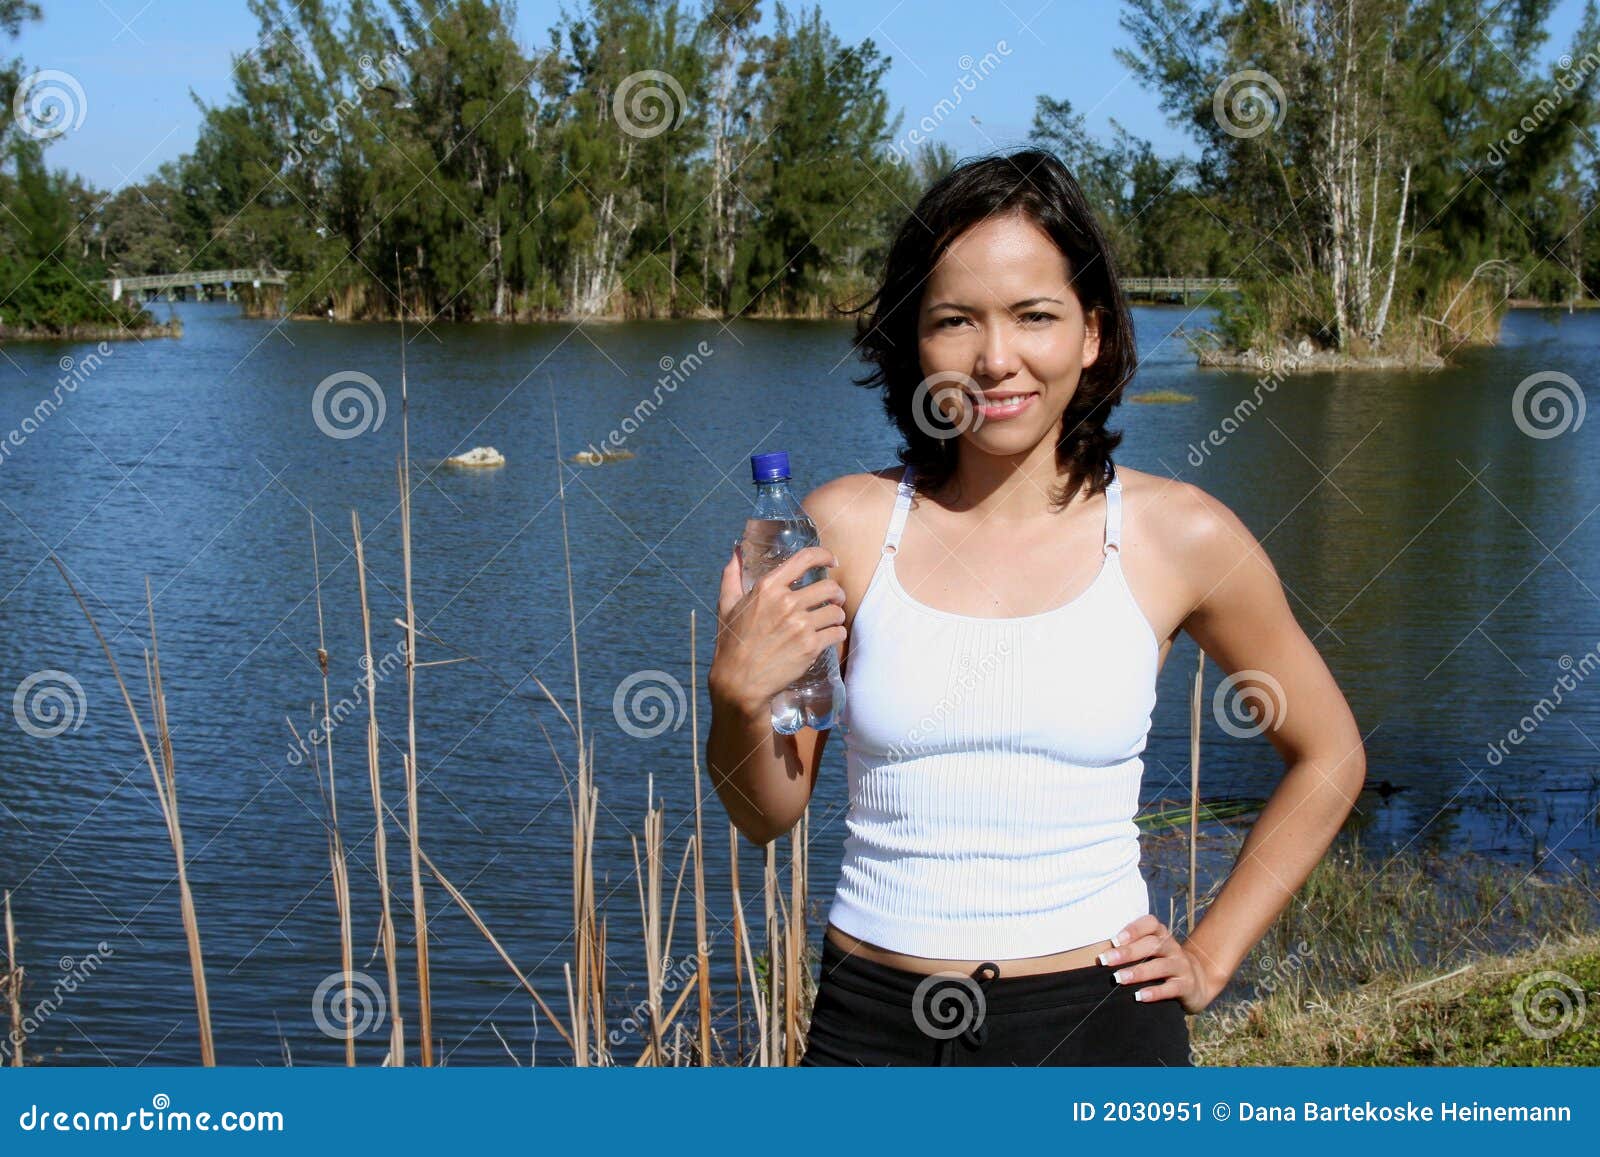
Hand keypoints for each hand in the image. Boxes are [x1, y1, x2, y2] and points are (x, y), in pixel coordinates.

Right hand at [709, 541, 845, 715]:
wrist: (740, 682)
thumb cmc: (732, 643)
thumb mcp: (727, 605)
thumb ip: (732, 575)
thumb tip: (736, 551)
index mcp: (768, 588)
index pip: (805, 559)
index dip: (824, 555)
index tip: (831, 561)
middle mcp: (786, 603)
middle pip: (829, 587)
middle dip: (836, 593)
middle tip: (834, 599)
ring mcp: (800, 625)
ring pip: (836, 611)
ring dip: (837, 615)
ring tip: (831, 620)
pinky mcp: (810, 646)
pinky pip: (837, 632)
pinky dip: (837, 633)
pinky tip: (830, 636)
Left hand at [1099, 914, 1222, 1013]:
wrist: (1196, 982)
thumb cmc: (1161, 963)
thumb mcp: (1151, 951)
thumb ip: (1131, 947)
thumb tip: (1100, 954)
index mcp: (1161, 935)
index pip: (1151, 923)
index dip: (1133, 929)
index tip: (1114, 940)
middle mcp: (1172, 947)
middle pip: (1152, 945)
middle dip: (1128, 952)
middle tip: (1105, 960)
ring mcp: (1181, 966)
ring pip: (1160, 966)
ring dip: (1138, 972)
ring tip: (1118, 979)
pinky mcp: (1187, 986)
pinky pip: (1171, 988)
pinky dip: (1154, 992)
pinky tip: (1139, 996)